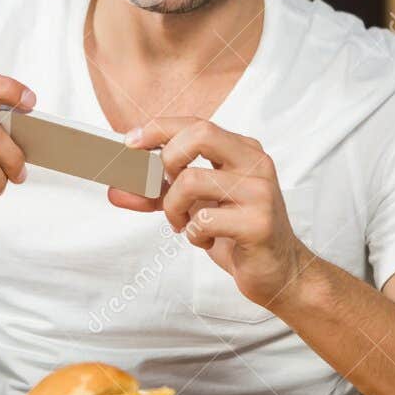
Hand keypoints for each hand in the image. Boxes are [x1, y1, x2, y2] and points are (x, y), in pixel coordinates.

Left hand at [112, 118, 315, 309]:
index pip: (196, 123)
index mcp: (242, 151)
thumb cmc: (236, 232)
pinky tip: (207, 240)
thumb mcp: (195, 205)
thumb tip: (116, 190)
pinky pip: (204, 219)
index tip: (130, 142)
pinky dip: (193, 234)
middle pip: (200, 133)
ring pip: (192, 181)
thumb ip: (158, 194)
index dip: (158, 128)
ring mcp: (260, 192)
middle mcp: (255, 163)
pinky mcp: (258, 223)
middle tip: (163, 187)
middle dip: (167, 158)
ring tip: (183, 223)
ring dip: (173, 208)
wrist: (279, 271)